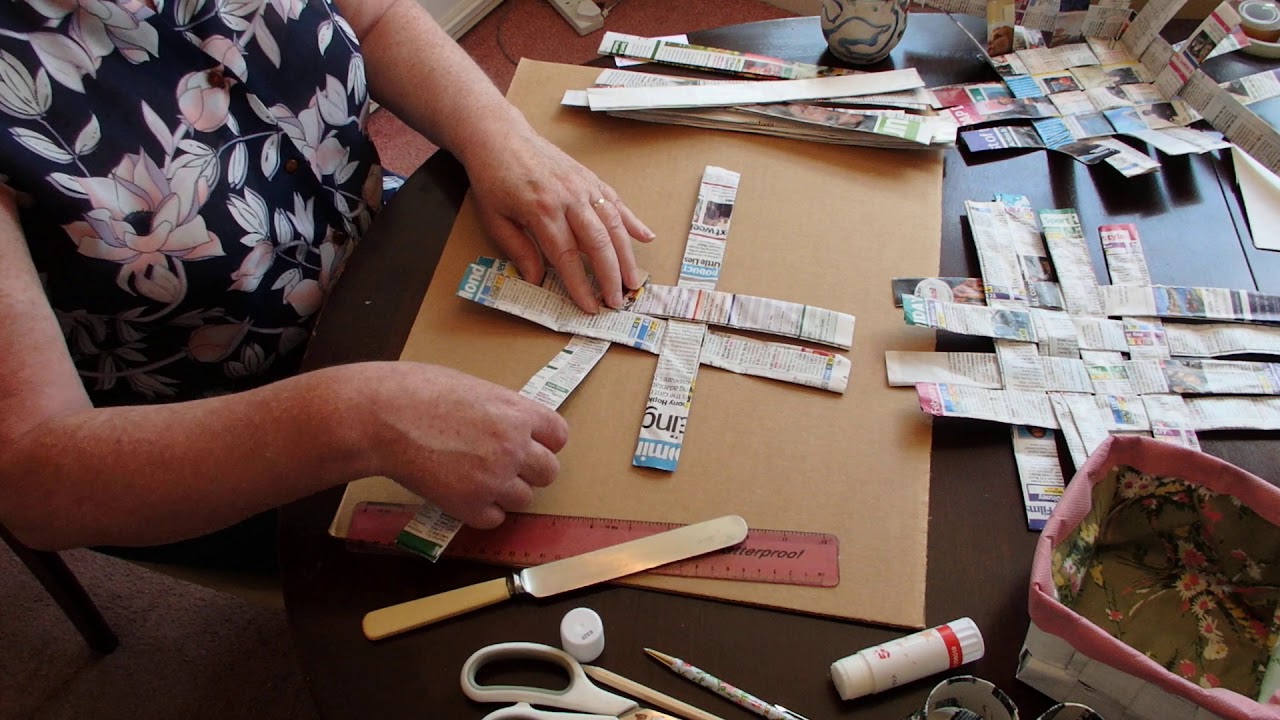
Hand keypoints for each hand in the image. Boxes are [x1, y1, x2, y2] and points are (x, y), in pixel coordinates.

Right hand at [366, 362, 568, 528]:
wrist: (381, 417)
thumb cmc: (417, 392)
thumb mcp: (472, 388)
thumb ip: (500, 410)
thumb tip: (511, 424)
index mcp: (517, 413)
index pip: (559, 435)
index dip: (545, 441)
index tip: (531, 444)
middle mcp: (514, 447)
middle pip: (549, 471)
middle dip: (530, 470)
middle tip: (504, 465)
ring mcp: (494, 478)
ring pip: (523, 499)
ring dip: (505, 492)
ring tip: (477, 479)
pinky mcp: (469, 505)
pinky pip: (493, 518)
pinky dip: (481, 511)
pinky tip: (463, 495)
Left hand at [463, 128, 654, 312]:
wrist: (499, 135)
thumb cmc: (493, 177)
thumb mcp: (495, 218)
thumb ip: (518, 249)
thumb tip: (536, 279)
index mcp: (541, 209)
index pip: (565, 255)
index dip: (580, 284)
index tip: (589, 305)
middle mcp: (568, 197)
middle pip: (597, 242)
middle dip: (610, 275)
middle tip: (617, 301)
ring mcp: (582, 185)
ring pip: (613, 224)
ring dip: (627, 255)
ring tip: (634, 280)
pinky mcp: (589, 177)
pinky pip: (615, 201)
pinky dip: (632, 220)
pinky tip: (646, 238)